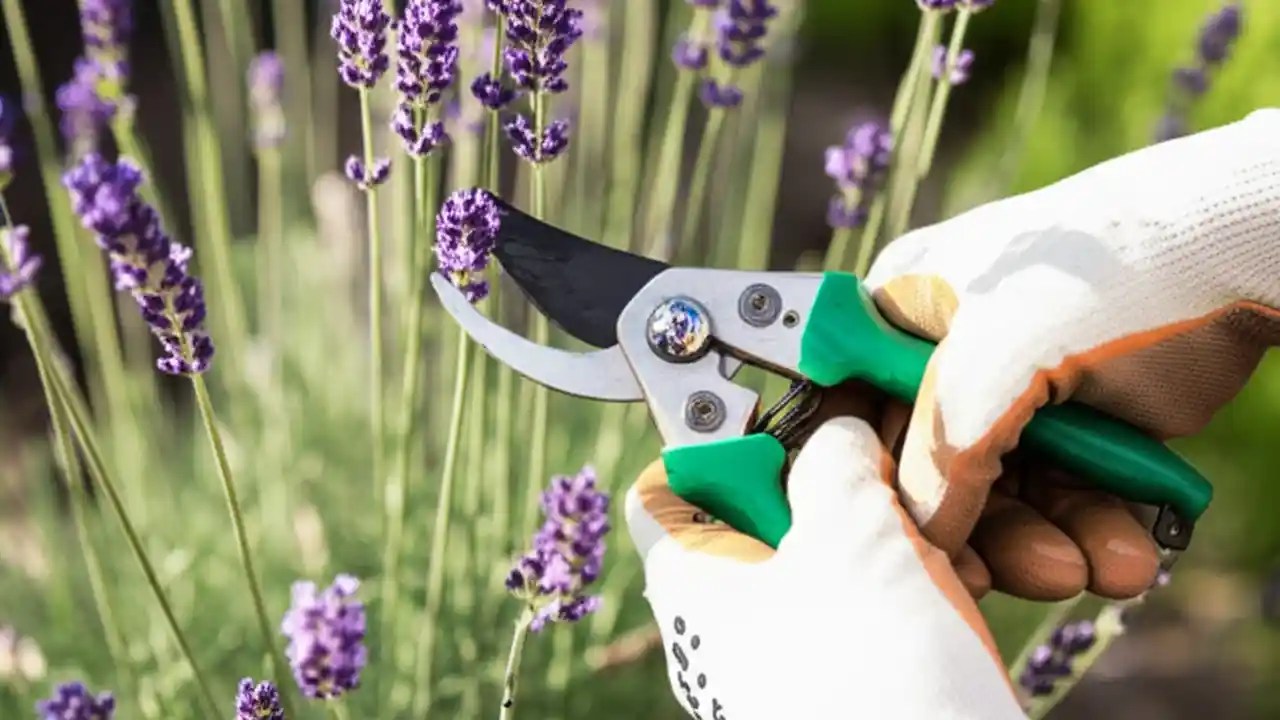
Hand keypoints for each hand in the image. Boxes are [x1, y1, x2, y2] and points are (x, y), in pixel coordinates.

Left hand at [624, 417, 1027, 719]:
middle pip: (770, 507)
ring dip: (894, 531)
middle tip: (892, 463)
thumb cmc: (875, 681)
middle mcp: (725, 619)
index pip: (678, 476)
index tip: (795, 404)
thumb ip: (834, 459)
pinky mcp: (844, 681)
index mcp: (690, 576)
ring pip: (833, 555)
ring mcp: (785, 656)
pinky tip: (958, 582)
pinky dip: (912, 583)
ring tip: (941, 533)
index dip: (731, 432)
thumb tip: (839, 430)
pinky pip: (870, 607)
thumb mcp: (852, 533)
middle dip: (840, 479)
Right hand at [862, 108, 1279, 599]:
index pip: (853, 412)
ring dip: (1043, 543)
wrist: (1244, 255)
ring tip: (1100, 567)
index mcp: (903, 310)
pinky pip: (1063, 494)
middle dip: (976, 529)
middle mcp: (950, 352)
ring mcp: (1017, 388)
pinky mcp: (1077, 419)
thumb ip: (939, 453)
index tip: (891, 541)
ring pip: (1003, 494)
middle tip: (996, 580)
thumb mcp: (997, 361)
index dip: (868, 479)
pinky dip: (1091, 529)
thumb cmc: (1110, 272)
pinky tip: (1126, 553)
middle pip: (929, 467)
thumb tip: (920, 536)